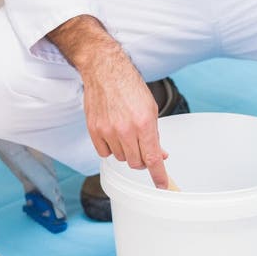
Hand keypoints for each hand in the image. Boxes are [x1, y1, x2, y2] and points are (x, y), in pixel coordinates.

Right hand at [78, 46, 169, 189]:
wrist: (105, 71)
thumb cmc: (129, 86)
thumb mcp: (151, 108)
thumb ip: (155, 134)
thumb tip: (160, 155)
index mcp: (144, 122)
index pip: (152, 158)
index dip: (159, 175)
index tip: (162, 185)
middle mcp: (126, 129)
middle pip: (137, 162)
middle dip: (142, 159)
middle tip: (142, 146)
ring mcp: (108, 131)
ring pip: (121, 158)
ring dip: (126, 151)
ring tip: (126, 132)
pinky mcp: (94, 130)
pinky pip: (104, 153)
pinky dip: (111, 148)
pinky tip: (113, 134)